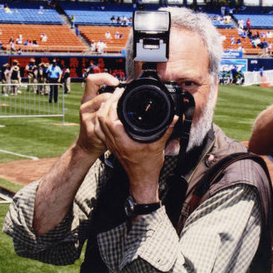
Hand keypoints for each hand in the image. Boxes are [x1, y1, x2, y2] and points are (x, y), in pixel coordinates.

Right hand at [75, 73, 119, 163]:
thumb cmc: (95, 125)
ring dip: (117, 110)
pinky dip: (115, 122)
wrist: (86, 146)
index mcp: (87, 99)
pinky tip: (117, 124)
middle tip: (125, 102)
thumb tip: (124, 88)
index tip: (116, 83)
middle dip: (117, 99)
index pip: (92, 80)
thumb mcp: (97, 108)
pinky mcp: (92, 130)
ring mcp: (87, 118)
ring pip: (106, 108)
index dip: (104, 78)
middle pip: (104, 96)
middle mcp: (85, 107)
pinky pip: (107, 122)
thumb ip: (106, 98)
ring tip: (121, 114)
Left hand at [95, 88, 177, 202]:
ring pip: (99, 123)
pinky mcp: (110, 145)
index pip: (109, 119)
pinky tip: (109, 113)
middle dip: (107, 103)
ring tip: (112, 100)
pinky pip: (101, 129)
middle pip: (101, 118)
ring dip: (103, 110)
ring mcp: (110, 144)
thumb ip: (166, 130)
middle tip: (117, 93)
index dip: (112, 104)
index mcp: (123, 141)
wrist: (142, 178)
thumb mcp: (159, 146)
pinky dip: (102, 119)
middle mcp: (114, 142)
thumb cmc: (148, 166)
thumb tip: (174, 117)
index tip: (121, 94)